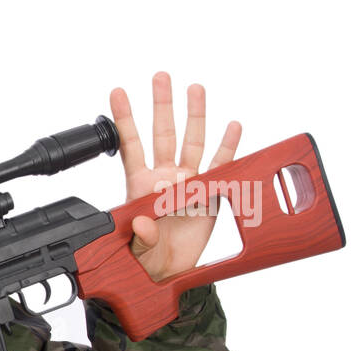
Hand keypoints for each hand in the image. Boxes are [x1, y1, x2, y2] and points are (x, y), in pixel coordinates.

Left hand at [109, 72, 241, 279]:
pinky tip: (232, 126)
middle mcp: (164, 178)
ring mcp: (188, 182)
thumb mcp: (139, 252)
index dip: (124, 119)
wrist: (172, 274)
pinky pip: (221, 165)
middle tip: (160, 77)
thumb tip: (144, 223)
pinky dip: (228, 146)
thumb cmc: (149, 260)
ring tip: (195, 88)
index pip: (130, 146)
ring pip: (192, 141)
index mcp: (140, 186)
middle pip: (162, 134)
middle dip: (161, 105)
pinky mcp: (210, 192)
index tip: (117, 92)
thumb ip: (141, 237)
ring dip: (194, 115)